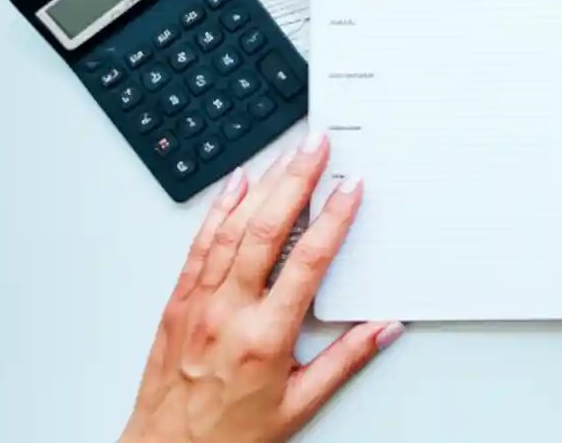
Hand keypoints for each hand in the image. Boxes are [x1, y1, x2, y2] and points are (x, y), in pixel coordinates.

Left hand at [120, 133, 403, 442]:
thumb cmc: (229, 434)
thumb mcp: (299, 404)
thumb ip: (346, 360)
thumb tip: (384, 329)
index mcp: (266, 337)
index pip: (308, 261)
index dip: (334, 218)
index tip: (351, 189)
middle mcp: (229, 311)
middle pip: (267, 228)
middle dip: (297, 180)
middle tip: (317, 147)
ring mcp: (198, 301)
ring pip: (232, 228)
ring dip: (262, 185)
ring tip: (286, 155)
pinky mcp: (177, 301)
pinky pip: (200, 244)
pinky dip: (219, 210)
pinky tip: (235, 186)